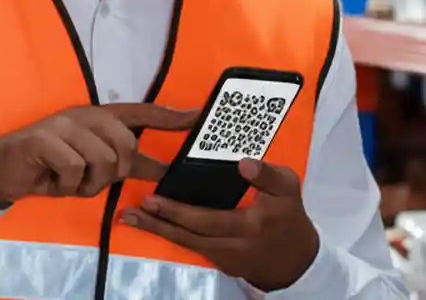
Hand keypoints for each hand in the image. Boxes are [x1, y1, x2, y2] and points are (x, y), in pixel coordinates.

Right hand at [0, 104, 197, 208]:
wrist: (0, 169)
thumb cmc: (48, 167)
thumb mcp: (90, 164)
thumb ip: (123, 162)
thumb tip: (162, 168)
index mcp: (97, 118)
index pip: (139, 113)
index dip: (168, 116)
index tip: (197, 117)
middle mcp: (84, 116)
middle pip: (125, 146)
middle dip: (113, 173)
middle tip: (87, 180)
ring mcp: (63, 125)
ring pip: (102, 161)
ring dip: (86, 184)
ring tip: (66, 181)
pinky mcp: (44, 139)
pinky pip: (75, 170)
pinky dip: (66, 185)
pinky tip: (51, 181)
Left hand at [120, 158, 319, 291]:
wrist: (295, 261)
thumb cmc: (289, 217)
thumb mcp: (289, 189)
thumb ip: (268, 175)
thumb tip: (243, 163)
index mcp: (253, 224)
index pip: (217, 216)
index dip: (189, 209)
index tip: (161, 195)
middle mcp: (236, 244)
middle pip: (196, 232)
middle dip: (167, 218)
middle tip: (141, 203)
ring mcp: (225, 257)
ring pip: (188, 243)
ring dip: (157, 230)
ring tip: (130, 217)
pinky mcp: (219, 263)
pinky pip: (190, 247)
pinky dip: (168, 235)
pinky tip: (148, 225)